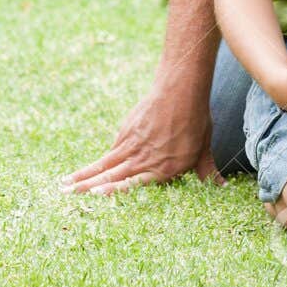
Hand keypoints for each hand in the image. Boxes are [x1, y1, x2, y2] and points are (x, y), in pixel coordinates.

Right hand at [59, 84, 217, 195]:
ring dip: (83, 174)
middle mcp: (143, 158)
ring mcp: (132, 143)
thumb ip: (208, 172)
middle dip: (86, 186)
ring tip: (64, 184)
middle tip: (64, 194)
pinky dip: (99, 161)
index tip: (92, 197)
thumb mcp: (204, 149)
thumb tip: (223, 187)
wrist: (180, 89)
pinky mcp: (127, 131)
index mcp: (163, 168)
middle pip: (110, 175)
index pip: (132, 184)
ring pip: (104, 163)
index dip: (112, 191)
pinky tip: (90, 169)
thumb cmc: (195, 121)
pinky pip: (111, 150)